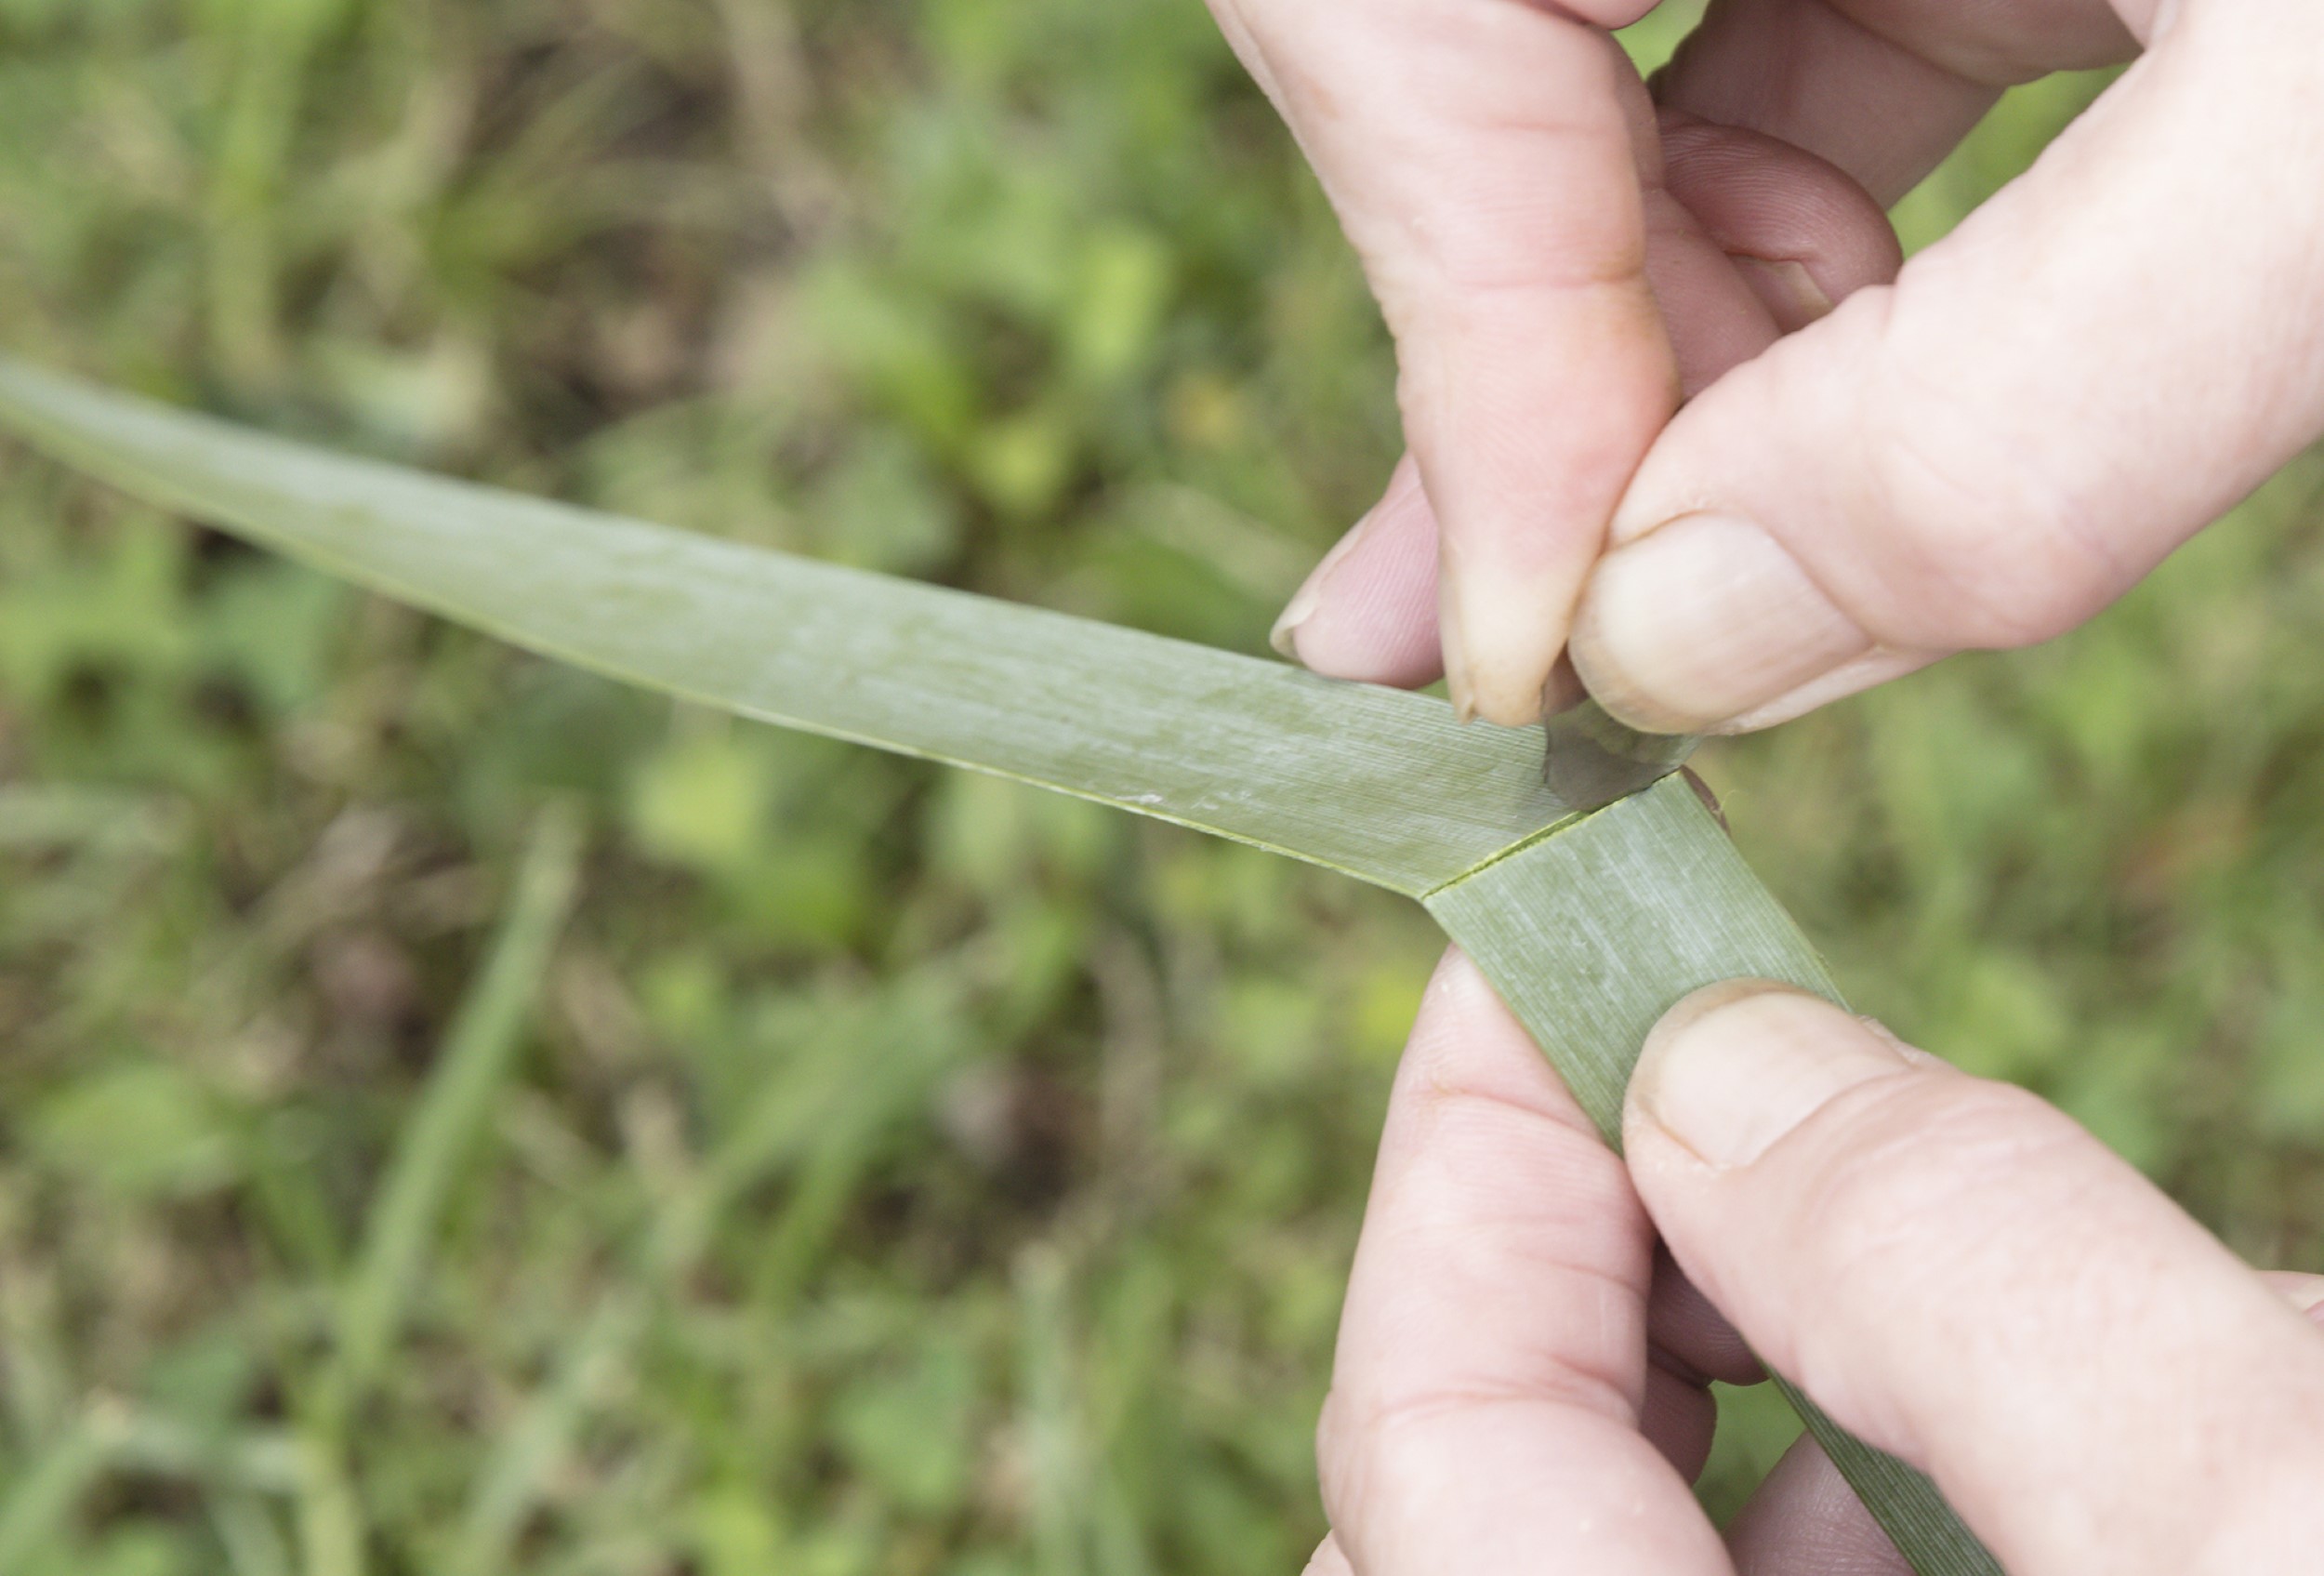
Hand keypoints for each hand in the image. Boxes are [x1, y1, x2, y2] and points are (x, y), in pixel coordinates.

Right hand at [1233, 2, 2323, 735]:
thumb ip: (2015, 419)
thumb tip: (1679, 661)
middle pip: (1474, 68)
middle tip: (1556, 675)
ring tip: (1661, 612)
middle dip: (1544, 387)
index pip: (1394, 20)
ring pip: (1615, 94)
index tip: (1550, 661)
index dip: (1461, 352)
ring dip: (1658, 363)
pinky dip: (1783, 277)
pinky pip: (1780, 70)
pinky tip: (1786, 454)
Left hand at [1314, 950, 2323, 1573]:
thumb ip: (1964, 1266)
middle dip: (1593, 1268)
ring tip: (1905, 1240)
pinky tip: (2036, 1431)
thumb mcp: (2289, 1500)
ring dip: (1754, 1385)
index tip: (1529, 960)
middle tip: (1701, 1058)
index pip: (1428, 1455)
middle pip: (1501, 1514)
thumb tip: (1709, 1067)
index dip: (1460, 1172)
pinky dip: (1887, 1507)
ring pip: (1671, 1569)